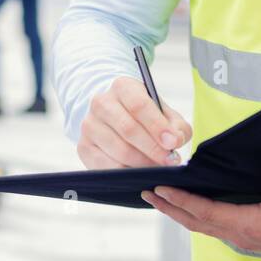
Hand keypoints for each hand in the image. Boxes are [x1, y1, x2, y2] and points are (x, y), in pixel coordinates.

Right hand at [77, 76, 192, 169]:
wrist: (115, 116)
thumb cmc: (144, 116)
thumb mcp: (164, 113)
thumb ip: (176, 127)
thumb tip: (175, 142)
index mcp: (123, 87)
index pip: (139, 105)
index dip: (157, 126)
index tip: (172, 143)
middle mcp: (101, 102)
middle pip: (128, 129)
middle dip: (152, 149)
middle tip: (169, 161)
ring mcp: (90, 125)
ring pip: (119, 150)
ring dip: (142, 163)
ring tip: (157, 167)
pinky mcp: (84, 147)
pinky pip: (108, 166)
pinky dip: (127, 173)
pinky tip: (139, 172)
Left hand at [141, 140, 260, 260]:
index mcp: (251, 224)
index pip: (206, 212)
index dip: (181, 202)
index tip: (160, 191)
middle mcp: (243, 236)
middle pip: (196, 223)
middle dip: (170, 208)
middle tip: (147, 193)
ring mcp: (246, 240)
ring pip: (205, 228)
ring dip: (182, 214)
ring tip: (161, 200)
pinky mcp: (252, 239)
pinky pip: (217, 229)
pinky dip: (198, 218)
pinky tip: (191, 208)